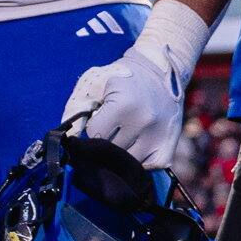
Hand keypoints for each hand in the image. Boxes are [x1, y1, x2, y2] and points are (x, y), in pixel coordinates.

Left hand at [62, 51, 185, 169]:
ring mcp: (159, 136)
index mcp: (124, 105)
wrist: (161, 73)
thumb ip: (77, 108)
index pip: (96, 134)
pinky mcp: (169, 146)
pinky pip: (149, 167)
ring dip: (123, 154)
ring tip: (125, 137)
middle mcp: (144, 122)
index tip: (100, 122)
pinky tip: (139, 146)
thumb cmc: (124, 79)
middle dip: (107, 143)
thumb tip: (71, 137)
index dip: (94, 129)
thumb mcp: (96, 83)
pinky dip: (142, 161)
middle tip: (112, 130)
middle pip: (112, 150)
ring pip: (129, 163)